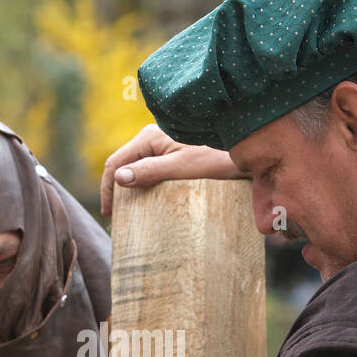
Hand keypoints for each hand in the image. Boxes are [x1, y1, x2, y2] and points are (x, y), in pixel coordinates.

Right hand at [99, 124, 246, 215]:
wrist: (248, 148)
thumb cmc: (218, 158)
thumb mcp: (182, 168)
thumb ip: (150, 171)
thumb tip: (119, 178)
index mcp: (149, 137)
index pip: (115, 162)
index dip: (108, 189)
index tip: (109, 214)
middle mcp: (153, 138)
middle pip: (125, 165)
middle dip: (118, 191)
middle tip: (119, 218)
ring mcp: (164, 146)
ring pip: (138, 169)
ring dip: (132, 190)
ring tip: (133, 214)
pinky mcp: (175, 155)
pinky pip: (152, 171)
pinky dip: (146, 186)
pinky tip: (151, 202)